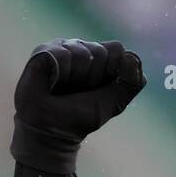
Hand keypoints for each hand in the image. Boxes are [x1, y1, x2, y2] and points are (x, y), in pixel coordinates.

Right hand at [11, 38, 146, 173]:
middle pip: (101, 51)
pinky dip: (61, 74)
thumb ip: (131, 83)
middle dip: (93, 77)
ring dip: (76, 78)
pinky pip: (64, 55)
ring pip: (83, 53)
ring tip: (63, 88)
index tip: (100, 89)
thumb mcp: (114, 103)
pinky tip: (52, 83)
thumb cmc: (80, 116)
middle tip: (78, 91)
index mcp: (102, 59)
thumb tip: (131, 56)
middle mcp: (83, 48)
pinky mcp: (43, 50)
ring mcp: (63, 47)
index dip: (112, 71)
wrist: (49, 129)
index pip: (118, 50)